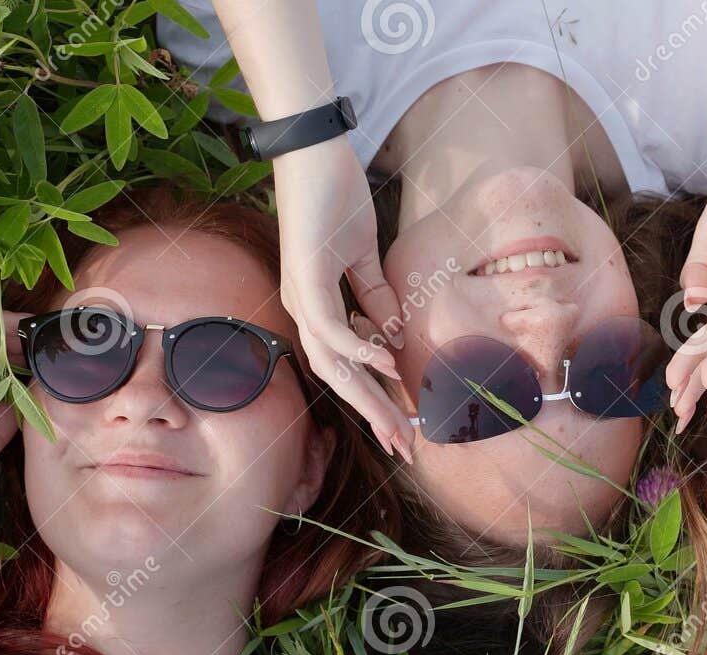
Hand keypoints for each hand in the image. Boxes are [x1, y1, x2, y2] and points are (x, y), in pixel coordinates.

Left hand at [271, 135, 411, 460]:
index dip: (375, 399)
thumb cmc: (335, 195)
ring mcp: (301, 297)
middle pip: (340, 378)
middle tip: (405, 450)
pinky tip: (388, 364)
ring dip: (368, 398)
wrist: (313, 152)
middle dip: (374, 417)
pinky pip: (333, 328)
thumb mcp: (363, 254)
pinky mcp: (305, 278)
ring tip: (399, 427)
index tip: (404, 428)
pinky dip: (361, 349)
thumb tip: (392, 327)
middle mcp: (303, 310)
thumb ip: (375, 293)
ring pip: (335, 364)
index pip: (347, 366)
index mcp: (315, 307)